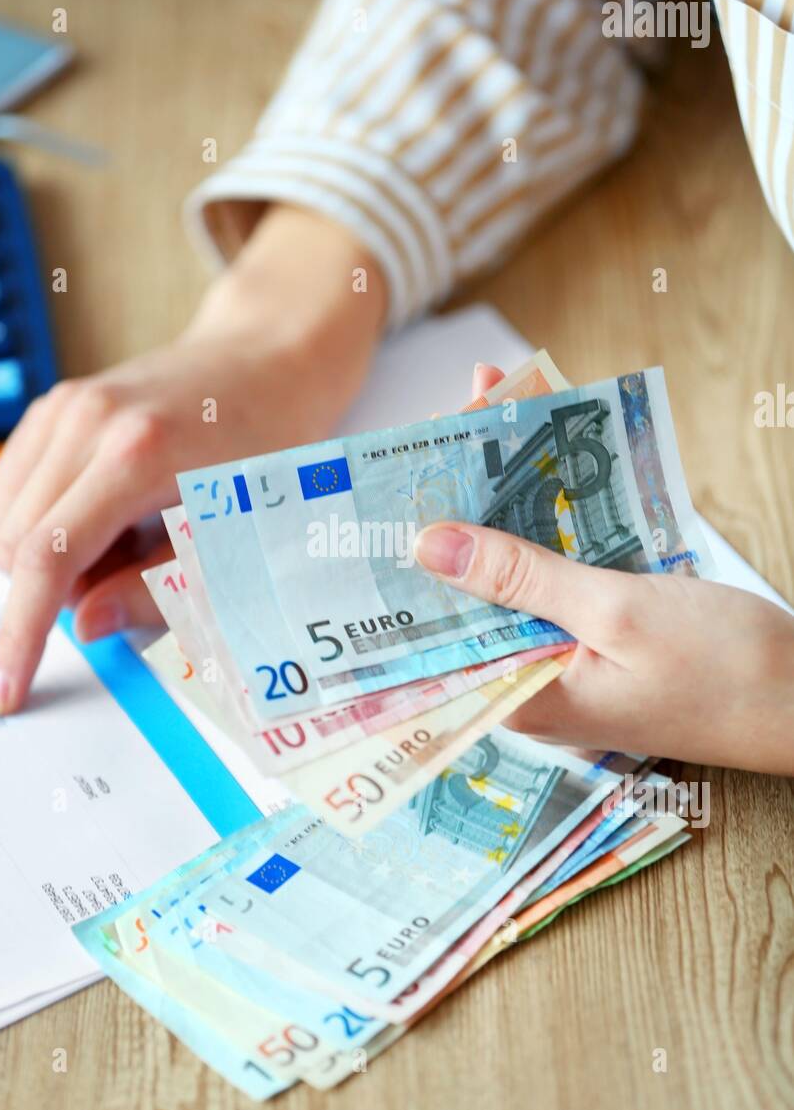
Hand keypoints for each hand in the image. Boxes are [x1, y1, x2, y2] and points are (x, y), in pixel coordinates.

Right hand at [0, 204, 386, 713]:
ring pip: (5, 521)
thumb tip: (84, 627)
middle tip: (133, 570)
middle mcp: (86, 421)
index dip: (21, 634)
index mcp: (136, 455)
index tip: (7, 690)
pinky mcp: (55, 404)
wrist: (268, 363)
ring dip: (48, 554)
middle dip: (58, 587)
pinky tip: (103, 513)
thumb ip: (157, 587)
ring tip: (126, 537)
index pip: (46, 559)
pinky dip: (42, 521)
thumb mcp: (233, 535)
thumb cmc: (266, 450)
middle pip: (17, 544)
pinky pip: (13, 489)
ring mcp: (64, 406)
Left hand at [411, 364, 793, 774]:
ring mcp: (563, 654)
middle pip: (464, 585)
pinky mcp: (596, 632)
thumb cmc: (724, 670)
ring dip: (501, 496)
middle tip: (445, 421)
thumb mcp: (616, 612)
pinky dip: (548, 516)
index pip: (429, 625)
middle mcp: (527, 679)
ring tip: (485, 414)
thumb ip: (521, 578)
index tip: (385, 486)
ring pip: (509, 568)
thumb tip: (430, 543)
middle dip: (454, 502)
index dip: (403, 556)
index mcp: (516, 695)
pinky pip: (553, 570)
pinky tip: (540, 459)